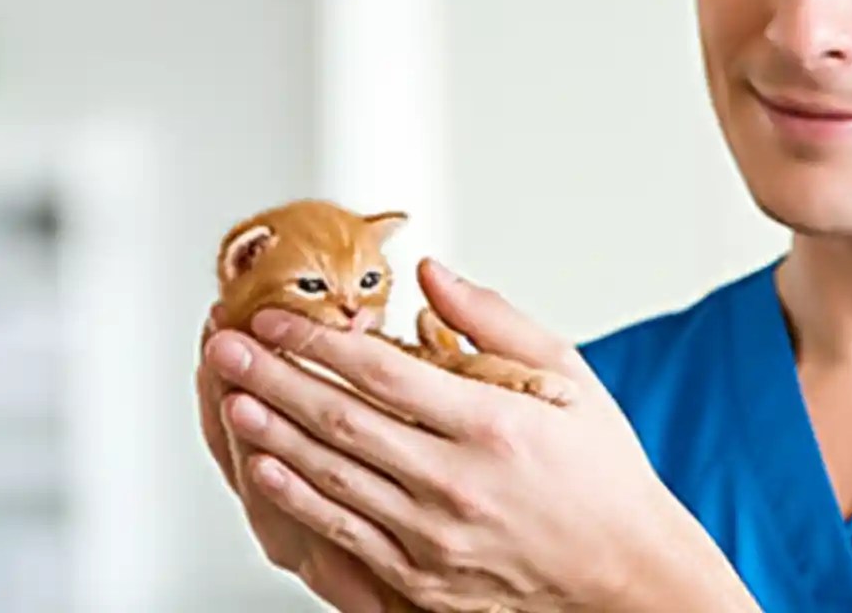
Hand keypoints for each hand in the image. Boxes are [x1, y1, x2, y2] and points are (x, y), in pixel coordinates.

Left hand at [203, 258, 752, 611]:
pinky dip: (299, 498)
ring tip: (232, 396)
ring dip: (272, 433)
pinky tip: (266, 468)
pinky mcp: (424, 578)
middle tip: (226, 346)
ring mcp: (435, 537)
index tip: (276, 317)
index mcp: (493, 424)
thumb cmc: (601, 469)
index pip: (382, 371)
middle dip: (273, 377)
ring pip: (332, 476)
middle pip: (341, 420)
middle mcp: (457, 483)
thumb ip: (496, 320)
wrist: (625, 571)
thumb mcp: (568, 377)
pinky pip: (344, 533)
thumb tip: (432, 274)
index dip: (318, 340)